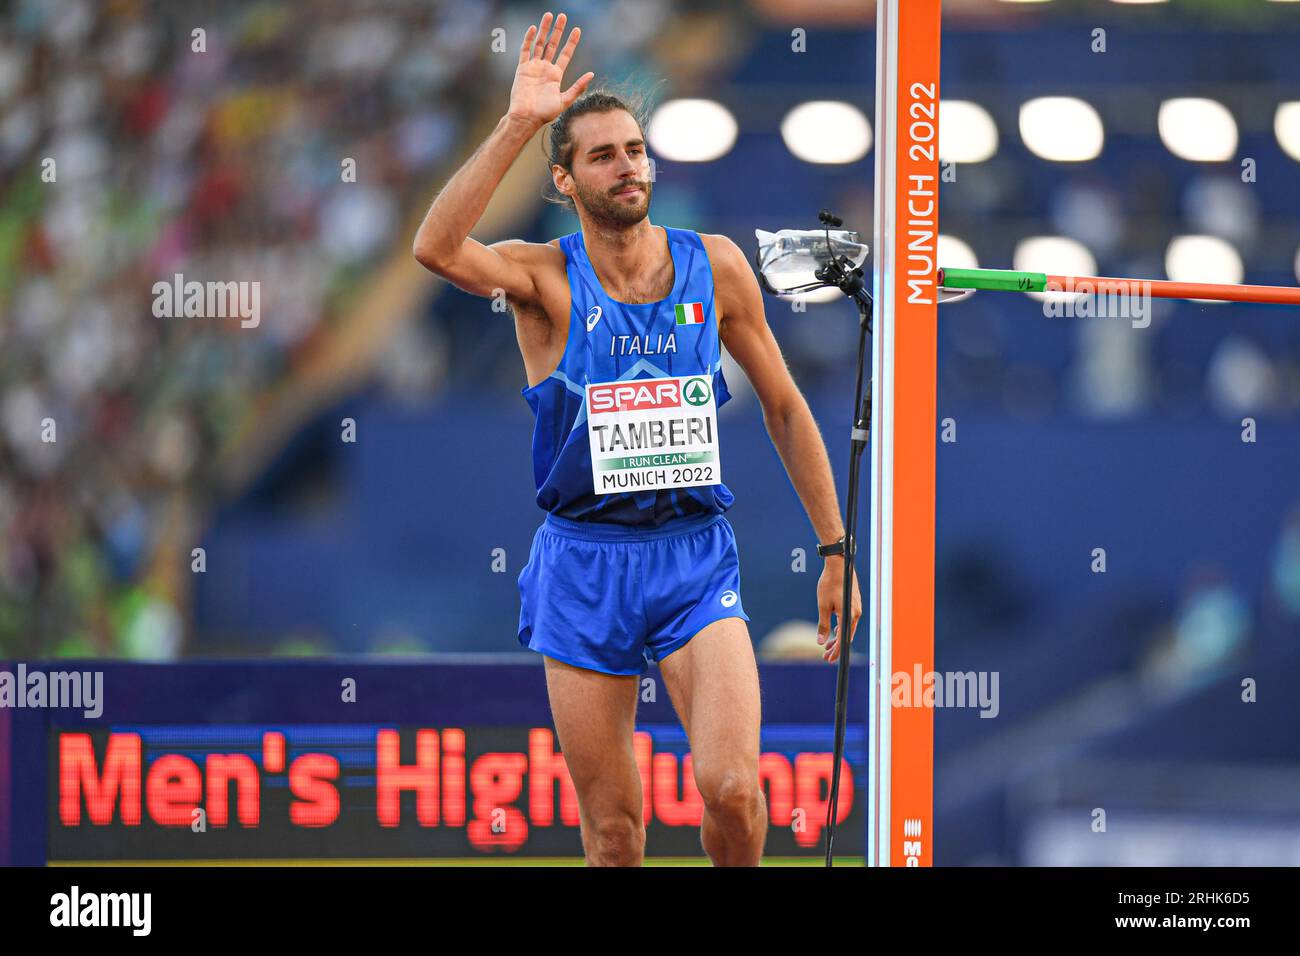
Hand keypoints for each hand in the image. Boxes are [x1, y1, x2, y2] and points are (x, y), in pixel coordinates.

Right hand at [509, 12, 594, 128]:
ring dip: (544, 29)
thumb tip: (591, 73)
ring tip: (549, 15)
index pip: (565, 54)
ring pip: (539, 43)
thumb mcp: (565, 100)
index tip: (577, 30)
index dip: (571, 42)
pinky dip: (529, 39)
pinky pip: (525, 50)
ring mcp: (533, 67)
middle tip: (562, 16)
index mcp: (555, 75)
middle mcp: (545, 68)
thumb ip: (578, 87)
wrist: (526, 118)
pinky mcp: (522, 68)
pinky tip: (534, 28)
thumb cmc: (544, 113)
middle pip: (552, 45)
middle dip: (558, 30)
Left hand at [816, 556, 861, 662]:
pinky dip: (842, 628)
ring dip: (838, 638)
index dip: (836, 651)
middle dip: (836, 647)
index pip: (843, 640)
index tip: (828, 659)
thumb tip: (820, 642)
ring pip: (848, 628)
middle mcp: (856, 613)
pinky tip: (835, 631)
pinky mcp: (855, 603)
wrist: (839, 565)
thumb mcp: (823, 606)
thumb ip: (823, 625)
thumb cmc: (829, 584)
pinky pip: (849, 621)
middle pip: (847, 636)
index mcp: (849, 616)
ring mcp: (857, 608)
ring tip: (828, 646)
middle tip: (825, 656)